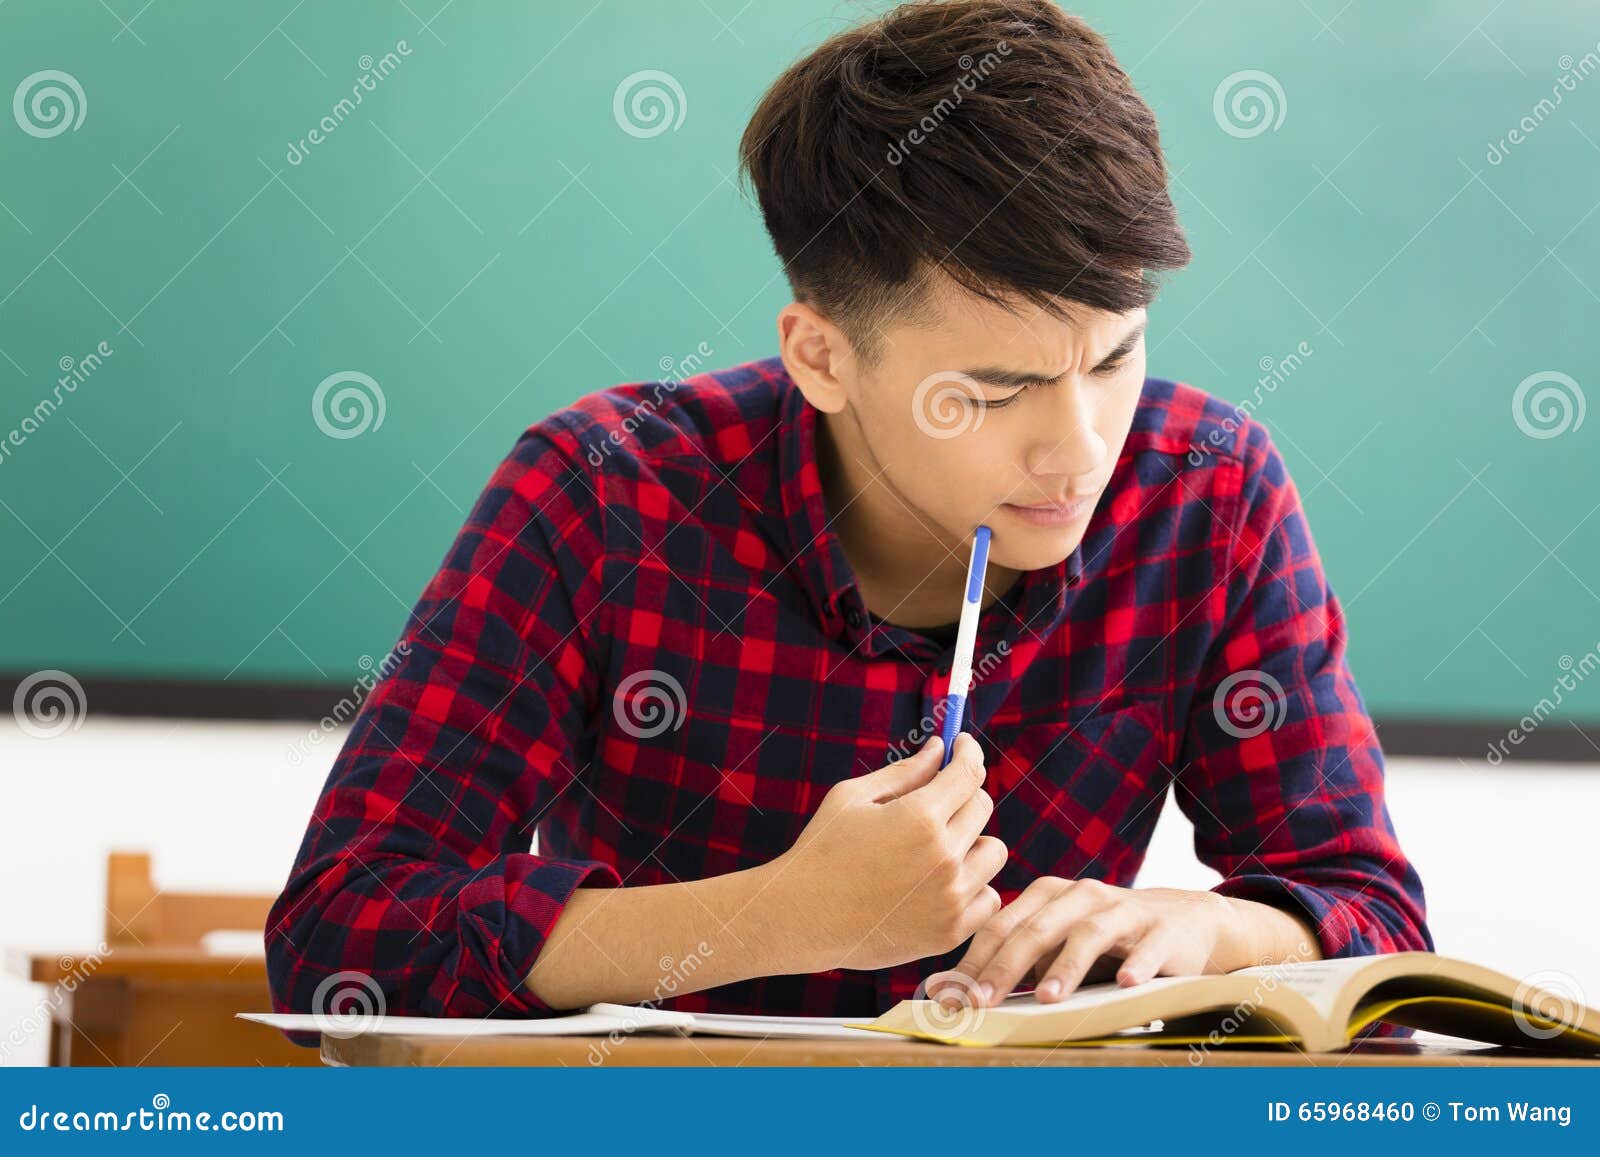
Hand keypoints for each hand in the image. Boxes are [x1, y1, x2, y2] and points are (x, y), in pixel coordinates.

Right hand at [768, 732, 1006, 972]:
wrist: (802, 920)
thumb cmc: (821, 852)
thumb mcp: (853, 798)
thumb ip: (904, 772)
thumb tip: (940, 748)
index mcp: (920, 818)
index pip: (969, 773)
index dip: (968, 752)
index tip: (961, 746)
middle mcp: (944, 857)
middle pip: (982, 807)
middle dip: (963, 794)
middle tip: (936, 800)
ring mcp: (951, 898)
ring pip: (993, 852)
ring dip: (973, 841)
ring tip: (940, 848)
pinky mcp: (950, 932)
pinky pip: (989, 898)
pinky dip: (974, 886)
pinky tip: (944, 883)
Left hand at [928, 877, 1241, 1007]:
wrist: (1186, 921)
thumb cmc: (1107, 939)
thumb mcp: (1056, 946)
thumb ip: (1010, 963)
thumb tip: (945, 991)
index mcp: (1047, 896)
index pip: (1000, 927)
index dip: (971, 962)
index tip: (947, 998)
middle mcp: (1080, 895)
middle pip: (1036, 929)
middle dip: (1005, 967)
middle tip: (982, 1002)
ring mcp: (1122, 909)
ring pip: (1088, 933)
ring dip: (1066, 966)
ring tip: (1047, 998)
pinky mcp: (1162, 929)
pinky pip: (1149, 947)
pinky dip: (1138, 964)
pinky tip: (1128, 983)